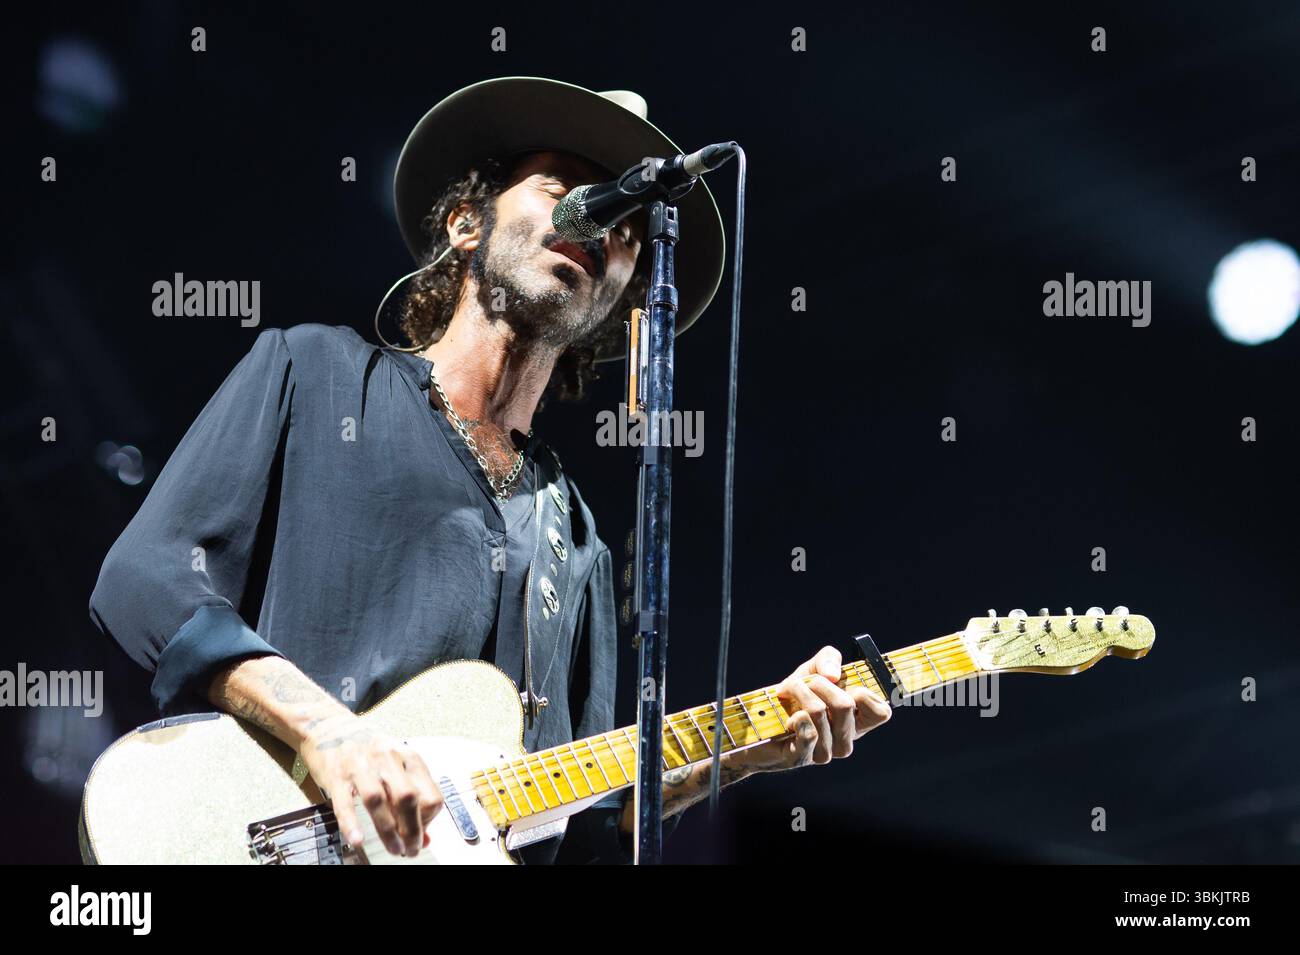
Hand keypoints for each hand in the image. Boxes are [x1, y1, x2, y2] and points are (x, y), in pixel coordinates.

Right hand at [297, 713, 442, 857]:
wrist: (328, 725)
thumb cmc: (367, 747)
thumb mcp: (394, 763)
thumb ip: (410, 796)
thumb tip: (423, 836)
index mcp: (406, 756)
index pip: (429, 793)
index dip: (429, 820)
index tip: (422, 833)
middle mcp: (386, 759)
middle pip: (407, 798)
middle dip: (413, 830)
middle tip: (411, 850)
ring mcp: (360, 766)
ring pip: (378, 801)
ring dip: (389, 831)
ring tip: (394, 849)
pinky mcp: (336, 775)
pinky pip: (345, 803)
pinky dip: (352, 823)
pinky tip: (358, 840)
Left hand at [732, 645, 890, 773]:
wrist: (758, 720)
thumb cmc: (794, 696)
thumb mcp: (813, 669)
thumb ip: (828, 660)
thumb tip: (833, 675)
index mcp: (857, 722)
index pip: (882, 712)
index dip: (864, 692)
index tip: (840, 684)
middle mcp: (846, 741)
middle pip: (845, 704)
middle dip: (818, 683)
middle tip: (803, 683)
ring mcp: (826, 753)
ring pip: (819, 711)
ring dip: (798, 692)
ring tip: (788, 693)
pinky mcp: (802, 758)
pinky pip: (806, 731)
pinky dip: (794, 715)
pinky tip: (789, 719)